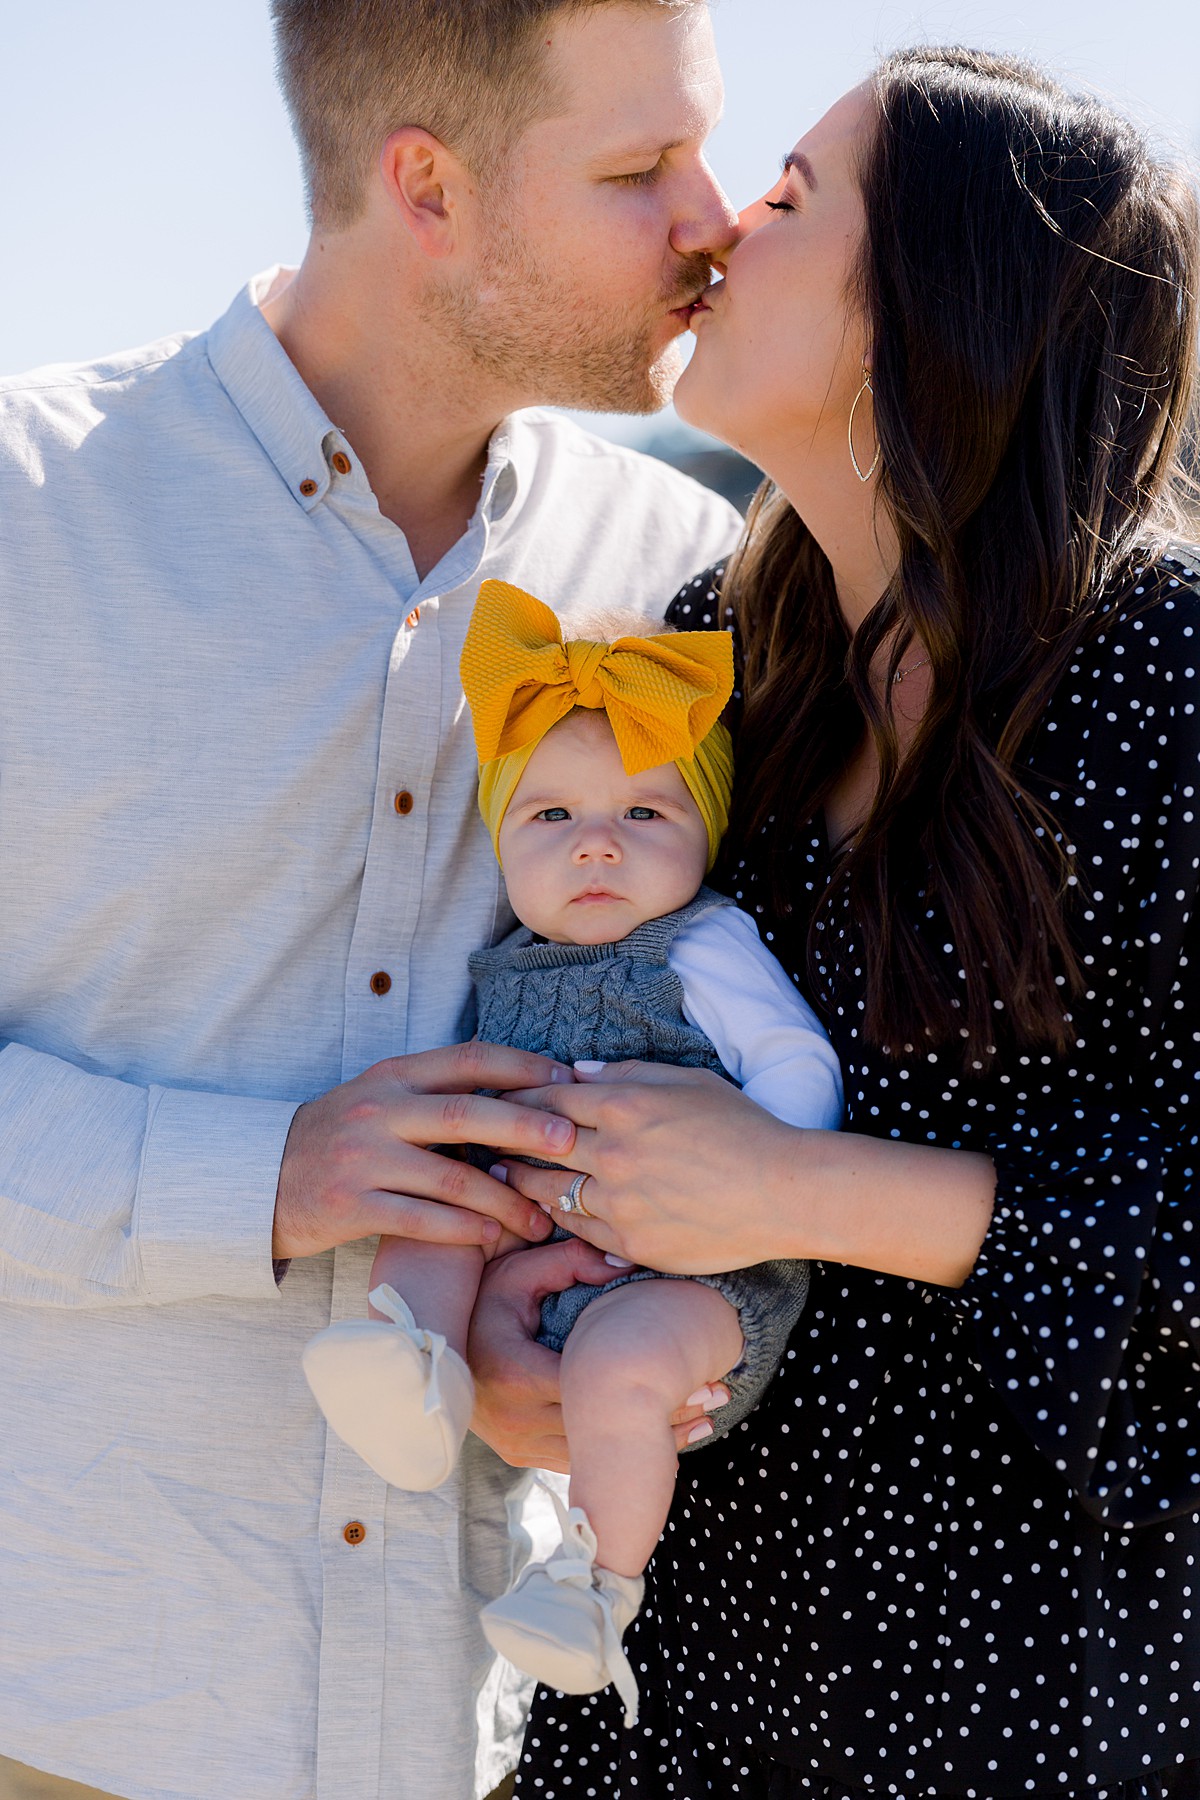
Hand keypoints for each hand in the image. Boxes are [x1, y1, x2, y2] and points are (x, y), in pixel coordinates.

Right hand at [272, 1041, 578, 1259]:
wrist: (261, 1178)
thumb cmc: (339, 1136)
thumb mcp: (381, 1096)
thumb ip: (436, 1088)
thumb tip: (515, 1079)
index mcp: (394, 1075)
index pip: (470, 1060)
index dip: (524, 1069)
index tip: (568, 1085)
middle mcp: (381, 1110)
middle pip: (469, 1114)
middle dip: (527, 1128)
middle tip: (571, 1144)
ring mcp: (364, 1159)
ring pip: (452, 1178)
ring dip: (505, 1200)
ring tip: (540, 1218)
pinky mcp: (351, 1206)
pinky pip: (421, 1220)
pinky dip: (463, 1229)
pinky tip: (492, 1238)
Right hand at [467, 1237, 731, 1469]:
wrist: (429, 1348)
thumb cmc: (481, 1302)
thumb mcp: (520, 1273)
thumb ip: (570, 1261)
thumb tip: (626, 1265)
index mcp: (517, 1375)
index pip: (597, 1392)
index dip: (655, 1392)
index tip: (703, 1379)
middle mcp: (516, 1422)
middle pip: (605, 1433)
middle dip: (665, 1421)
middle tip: (718, 1399)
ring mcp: (516, 1446)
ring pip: (597, 1458)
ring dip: (650, 1445)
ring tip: (704, 1420)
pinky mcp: (520, 1456)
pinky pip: (580, 1462)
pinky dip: (619, 1453)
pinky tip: (661, 1438)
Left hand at [499, 1061, 996, 1287]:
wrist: (783, 1192)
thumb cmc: (742, 1128)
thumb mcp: (687, 1082)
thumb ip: (625, 1075)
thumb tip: (574, 1071)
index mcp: (625, 1105)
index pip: (548, 1097)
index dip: (516, 1098)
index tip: (495, 1100)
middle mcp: (613, 1152)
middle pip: (536, 1144)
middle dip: (502, 1140)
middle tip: (475, 1139)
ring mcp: (618, 1201)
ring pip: (546, 1190)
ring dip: (518, 1182)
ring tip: (499, 1176)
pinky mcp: (630, 1242)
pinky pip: (576, 1229)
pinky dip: (555, 1218)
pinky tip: (541, 1212)